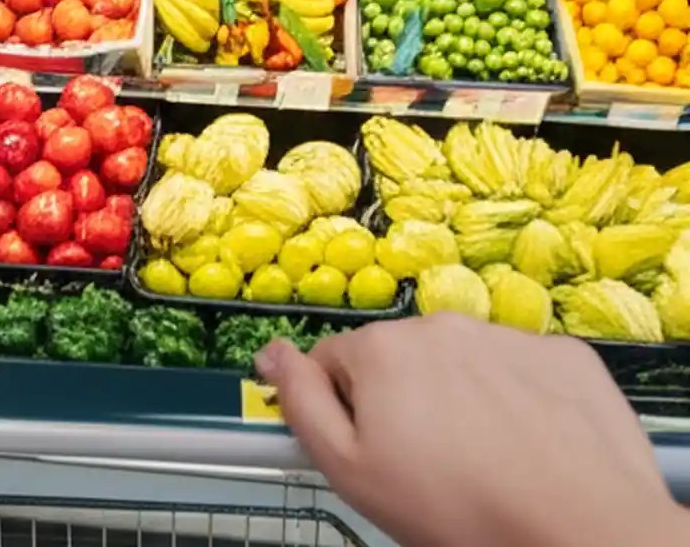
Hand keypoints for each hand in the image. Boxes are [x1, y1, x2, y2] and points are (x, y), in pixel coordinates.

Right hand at [257, 314, 688, 546]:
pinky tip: (524, 444)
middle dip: (401, 401)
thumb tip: (270, 351)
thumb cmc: (451, 509)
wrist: (579, 530)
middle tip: (424, 464)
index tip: (371, 453)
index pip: (332, 364)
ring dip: (456, 397)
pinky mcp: (562, 354)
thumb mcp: (348, 470)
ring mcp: (506, 334)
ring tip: (479, 461)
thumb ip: (299, 402)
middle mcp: (440, 325)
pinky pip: (518, 368)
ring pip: (458, 362)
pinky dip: (514, 397)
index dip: (343, 412)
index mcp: (380, 348)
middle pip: (397, 359)